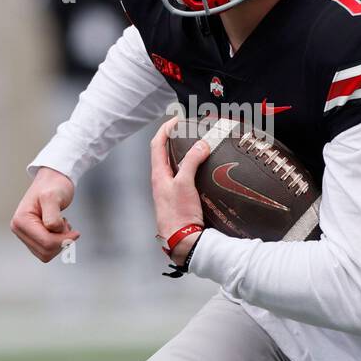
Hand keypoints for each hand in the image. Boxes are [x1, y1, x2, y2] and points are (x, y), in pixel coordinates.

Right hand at [11, 167, 78, 261]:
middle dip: (60, 241)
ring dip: (59, 242)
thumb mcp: (53, 197)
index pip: (45, 242)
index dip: (63, 239)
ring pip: (47, 253)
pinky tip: (59, 228)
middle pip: (46, 251)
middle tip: (66, 225)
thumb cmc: (53, 185)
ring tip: (62, 224)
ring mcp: (26, 234)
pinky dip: (58, 242)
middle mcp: (20, 230)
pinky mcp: (34, 237)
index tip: (74, 231)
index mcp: (20, 221)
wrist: (54, 180)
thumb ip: (52, 215)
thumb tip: (52, 230)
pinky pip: (48, 249)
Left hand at [150, 117, 207, 263]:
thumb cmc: (178, 214)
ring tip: (199, 146)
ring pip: (175, 166)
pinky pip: (184, 177)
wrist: (183, 241)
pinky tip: (204, 170)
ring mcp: (170, 191)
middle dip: (176, 139)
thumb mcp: (184, 184)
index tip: (177, 119)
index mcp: (158, 175)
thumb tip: (200, 144)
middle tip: (190, 130)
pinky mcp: (180, 199)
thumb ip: (191, 162)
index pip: (157, 144)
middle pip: (165, 154)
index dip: (165, 129)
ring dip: (185, 154)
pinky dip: (192, 168)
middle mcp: (162, 181)